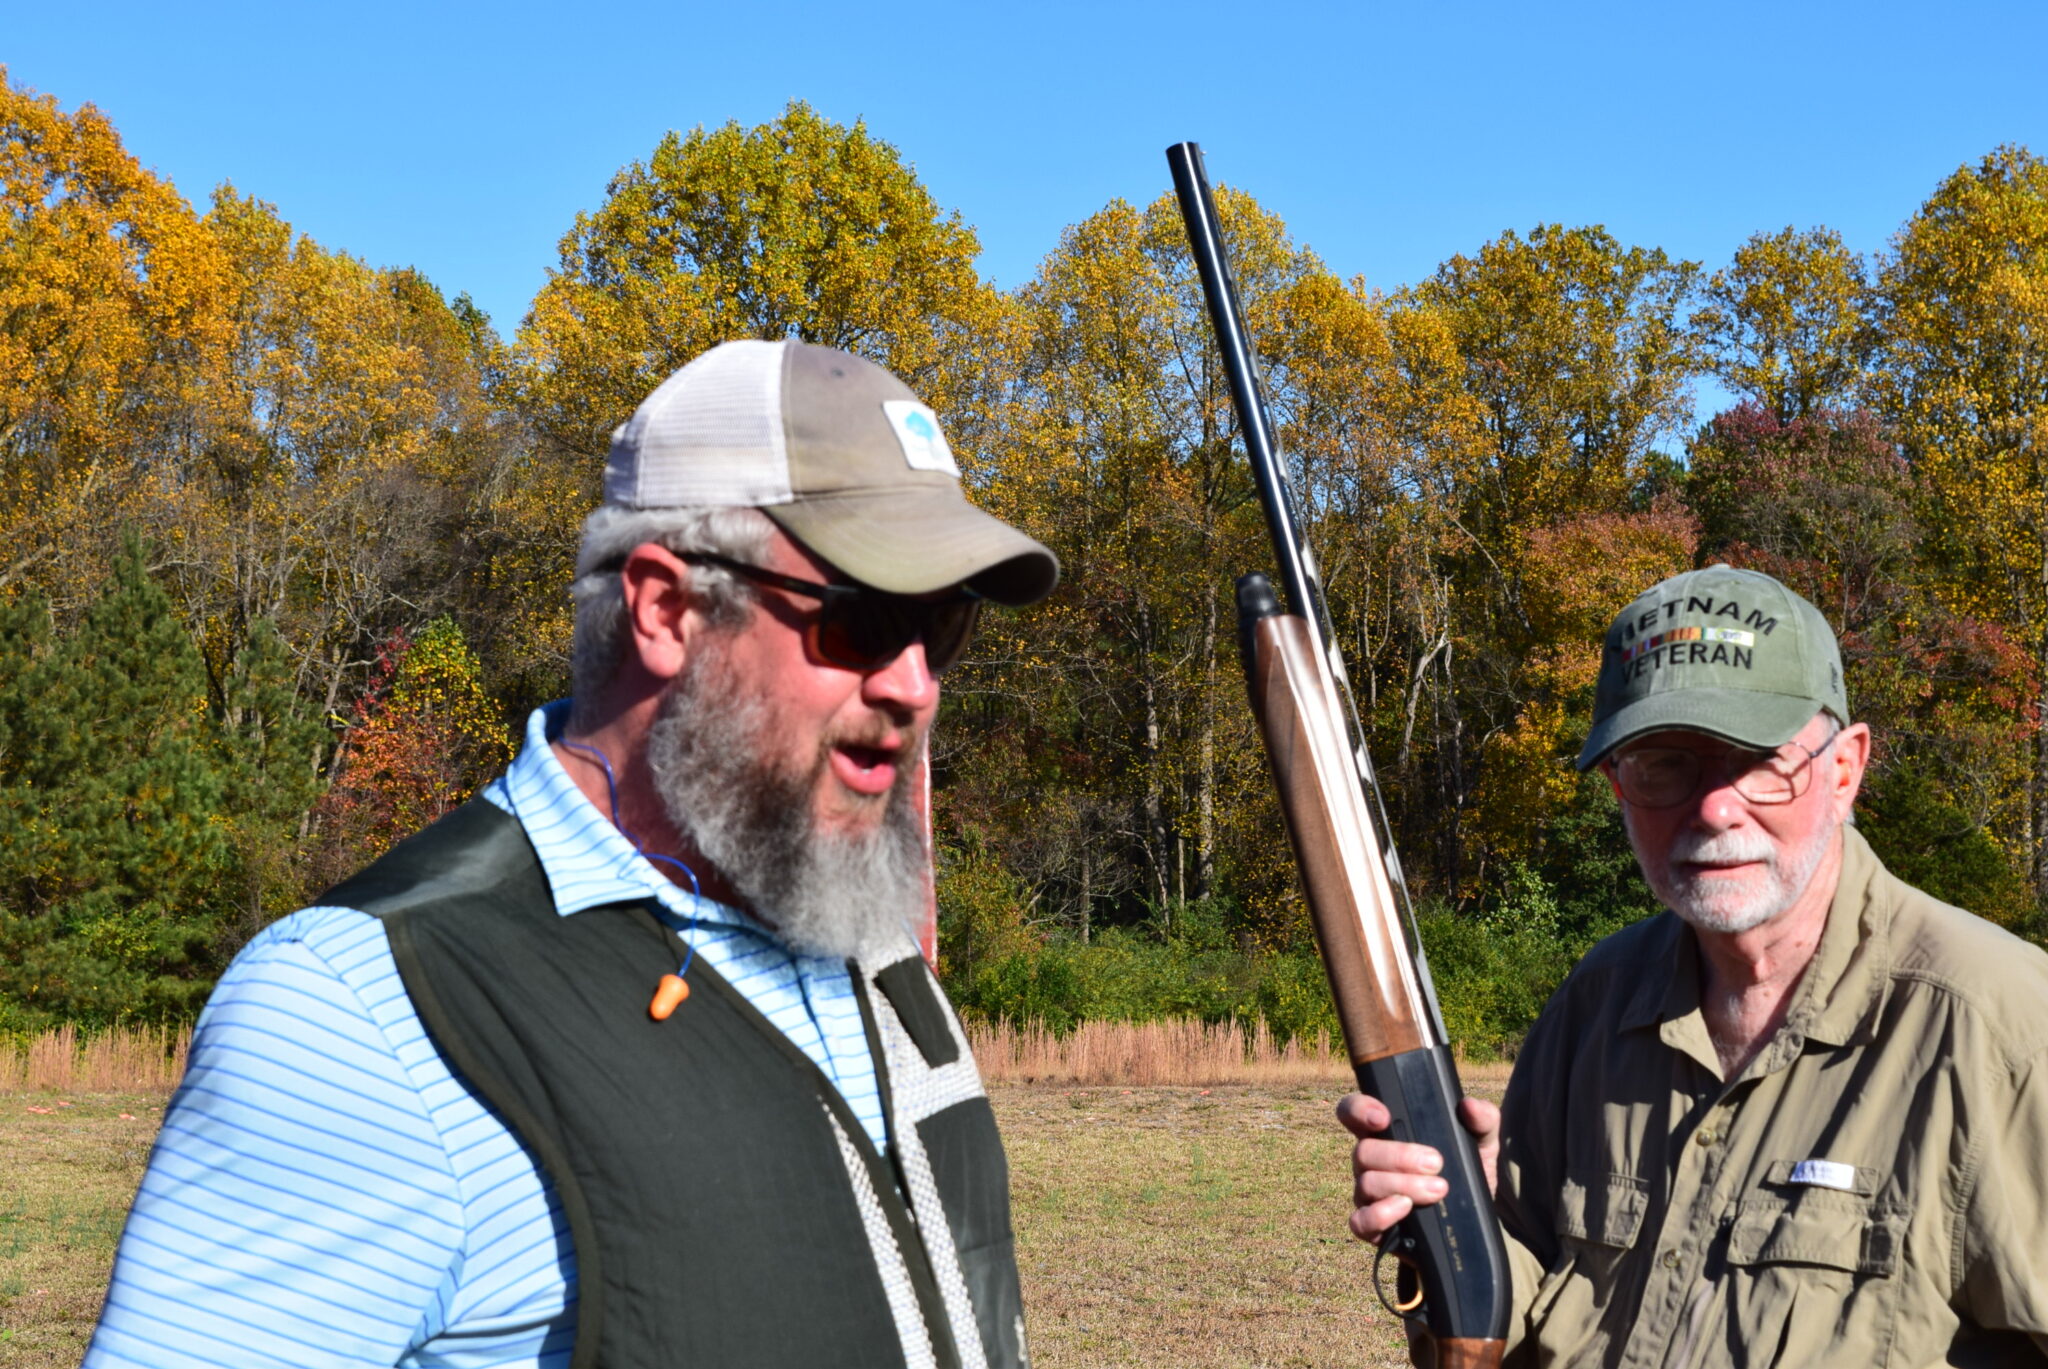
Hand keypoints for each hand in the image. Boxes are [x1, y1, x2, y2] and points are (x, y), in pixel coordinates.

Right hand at [1336, 1093, 1500, 1244]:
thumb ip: (1482, 1119)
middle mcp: (1371, 1162)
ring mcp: (1368, 1195)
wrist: (1473, 1221)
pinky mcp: (1372, 1227)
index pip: (1354, 1113)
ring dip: (1404, 1185)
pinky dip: (1380, 1215)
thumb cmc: (1467, 1173)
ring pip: (1367, 1183)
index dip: (1359, 1110)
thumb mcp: (1481, 1143)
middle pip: (1363, 1151)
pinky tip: (1406, 1209)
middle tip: (1436, 1163)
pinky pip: (1360, 1222)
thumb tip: (1469, 1106)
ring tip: (1438, 1190)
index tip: (1384, 1117)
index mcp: (1387, 1133)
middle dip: (1399, 1157)